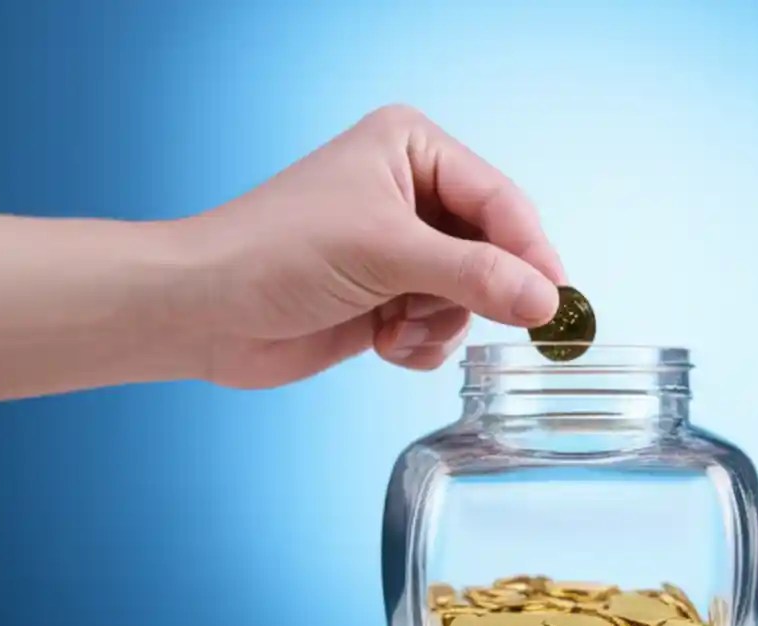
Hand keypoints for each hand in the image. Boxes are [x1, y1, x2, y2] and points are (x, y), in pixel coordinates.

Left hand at [179, 104, 566, 387]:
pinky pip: (443, 328)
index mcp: (413, 149)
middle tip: (453, 314)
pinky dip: (420, 343)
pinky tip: (381, 341)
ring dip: (437, 323)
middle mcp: (413, 194)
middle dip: (468, 293)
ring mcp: (402, 250)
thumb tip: (548, 301)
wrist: (201, 312)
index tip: (556, 301)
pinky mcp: (389, 298)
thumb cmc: (276, 254)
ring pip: (471, 297)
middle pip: (493, 253)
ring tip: (392, 325)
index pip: (500, 201)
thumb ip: (475, 276)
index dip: (530, 251)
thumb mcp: (386, 253)